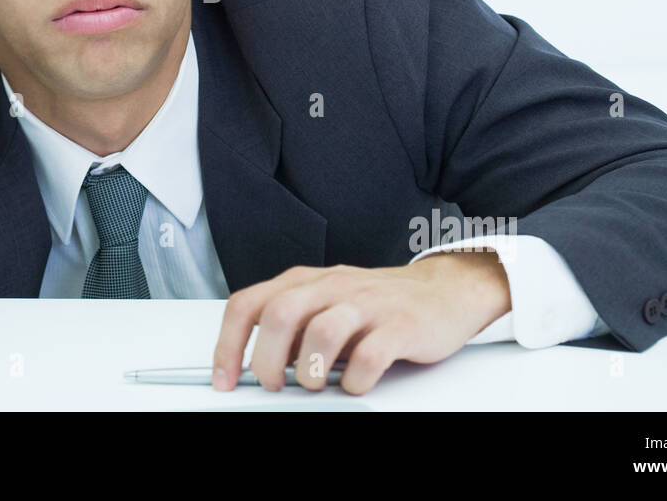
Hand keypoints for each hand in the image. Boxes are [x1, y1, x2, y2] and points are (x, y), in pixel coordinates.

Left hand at [211, 253, 511, 394]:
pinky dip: (357, 380)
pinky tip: (356, 384)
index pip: (249, 304)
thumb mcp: (325, 303)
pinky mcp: (401, 325)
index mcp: (306, 281)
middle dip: (267, 360)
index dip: (229, 344)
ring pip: (321, 333)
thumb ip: (293, 325)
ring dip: (311, 371)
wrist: (442, 291)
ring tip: (317, 384)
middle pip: (280, 315)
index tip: (225, 378)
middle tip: (274, 385)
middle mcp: (332, 286)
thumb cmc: (378, 302)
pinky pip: (371, 356)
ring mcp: (367, 304)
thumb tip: (256, 362)